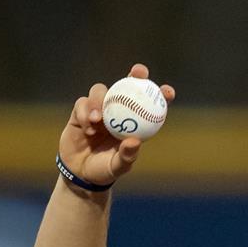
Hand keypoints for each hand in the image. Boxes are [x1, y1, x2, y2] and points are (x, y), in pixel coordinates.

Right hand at [60, 63, 175, 188]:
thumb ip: (127, 156)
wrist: (80, 174)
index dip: (160, 95)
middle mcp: (117, 111)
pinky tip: (88, 128)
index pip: (149, 104)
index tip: (168, 92)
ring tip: (97, 120)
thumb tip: (134, 141)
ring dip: (100, 100)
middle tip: (138, 73)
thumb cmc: (104, 170)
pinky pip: (82, 103)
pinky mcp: (81, 110)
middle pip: (127, 85)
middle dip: (135, 75)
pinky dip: (85, 113)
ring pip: (101, 90)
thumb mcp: (118, 167)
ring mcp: (99, 109)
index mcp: (132, 123)